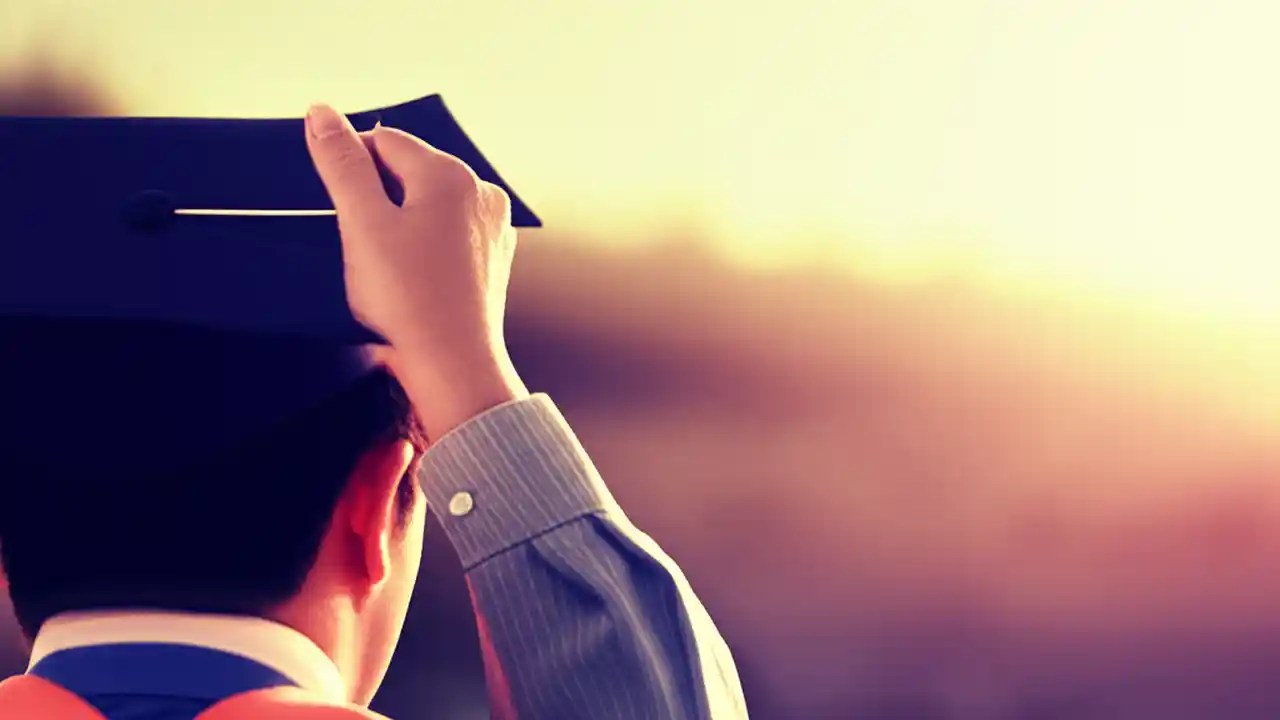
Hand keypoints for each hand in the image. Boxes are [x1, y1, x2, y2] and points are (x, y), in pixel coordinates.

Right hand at [304, 103, 528, 439]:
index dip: (351, 170)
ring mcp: (491, 227)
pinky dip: (422, 249)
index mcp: (451, 174)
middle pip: (408, 172)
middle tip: (364, 248)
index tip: (339, 212)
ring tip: (389, 270)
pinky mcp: (491, 259)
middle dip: (377, 199)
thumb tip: (322, 113)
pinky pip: (446, 236)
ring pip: (427, 205)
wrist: (453, 366)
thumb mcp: (362, 224)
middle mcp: (481, 192)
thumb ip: (341, 164)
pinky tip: (411, 282)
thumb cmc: (408, 300)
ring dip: (399, 225)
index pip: (383, 141)